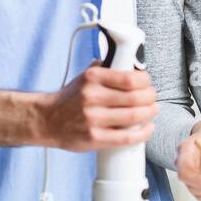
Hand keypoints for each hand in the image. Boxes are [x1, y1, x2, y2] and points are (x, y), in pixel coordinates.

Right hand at [38, 62, 157, 150]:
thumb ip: (104, 69)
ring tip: (152, 110)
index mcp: (92, 79)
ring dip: (150, 113)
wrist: (46, 120)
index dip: (146, 81)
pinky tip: (147, 128)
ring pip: (134, 117)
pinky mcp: (95, 138)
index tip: (148, 83)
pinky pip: (126, 137)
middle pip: (136, 98)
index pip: (129, 78)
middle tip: (153, 97)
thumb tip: (126, 61)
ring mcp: (93, 119)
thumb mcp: (83, 77)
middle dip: (151, 98)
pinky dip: (142, 133)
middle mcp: (92, 98)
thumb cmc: (70, 99)